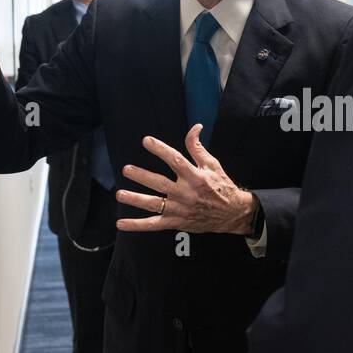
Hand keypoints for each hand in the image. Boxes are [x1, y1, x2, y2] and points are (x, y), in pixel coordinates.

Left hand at [116, 125, 256, 234]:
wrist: (232, 214)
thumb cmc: (221, 186)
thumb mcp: (212, 165)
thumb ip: (197, 147)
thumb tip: (195, 127)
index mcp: (195, 177)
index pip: (175, 160)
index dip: (160, 150)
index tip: (146, 141)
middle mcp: (186, 193)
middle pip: (159, 183)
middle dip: (142, 176)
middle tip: (126, 169)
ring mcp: (179, 209)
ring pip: (154, 204)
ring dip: (135, 199)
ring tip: (120, 194)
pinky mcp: (176, 222)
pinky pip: (154, 224)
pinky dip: (137, 225)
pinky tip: (121, 223)